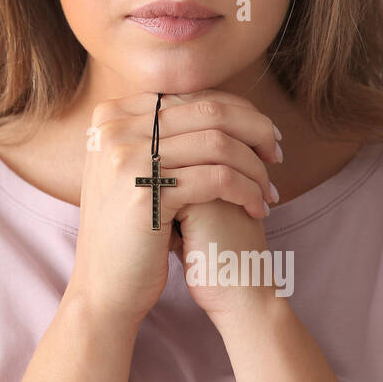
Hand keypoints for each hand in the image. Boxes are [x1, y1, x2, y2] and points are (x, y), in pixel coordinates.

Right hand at [66, 89, 280, 326]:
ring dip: (256, 167)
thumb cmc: (130, 228)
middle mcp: (114, 129)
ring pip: (219, 143)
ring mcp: (127, 158)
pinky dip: (248, 191)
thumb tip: (222, 104)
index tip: (262, 136)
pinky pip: (218, 178)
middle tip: (277, 154)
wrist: (105, 285)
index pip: (190, 96)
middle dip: (255, 131)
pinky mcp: (147, 192)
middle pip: (208, 112)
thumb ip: (162, 133)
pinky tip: (258, 208)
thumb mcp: (134, 169)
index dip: (235, 112)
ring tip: (269, 190)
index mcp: (111, 116)